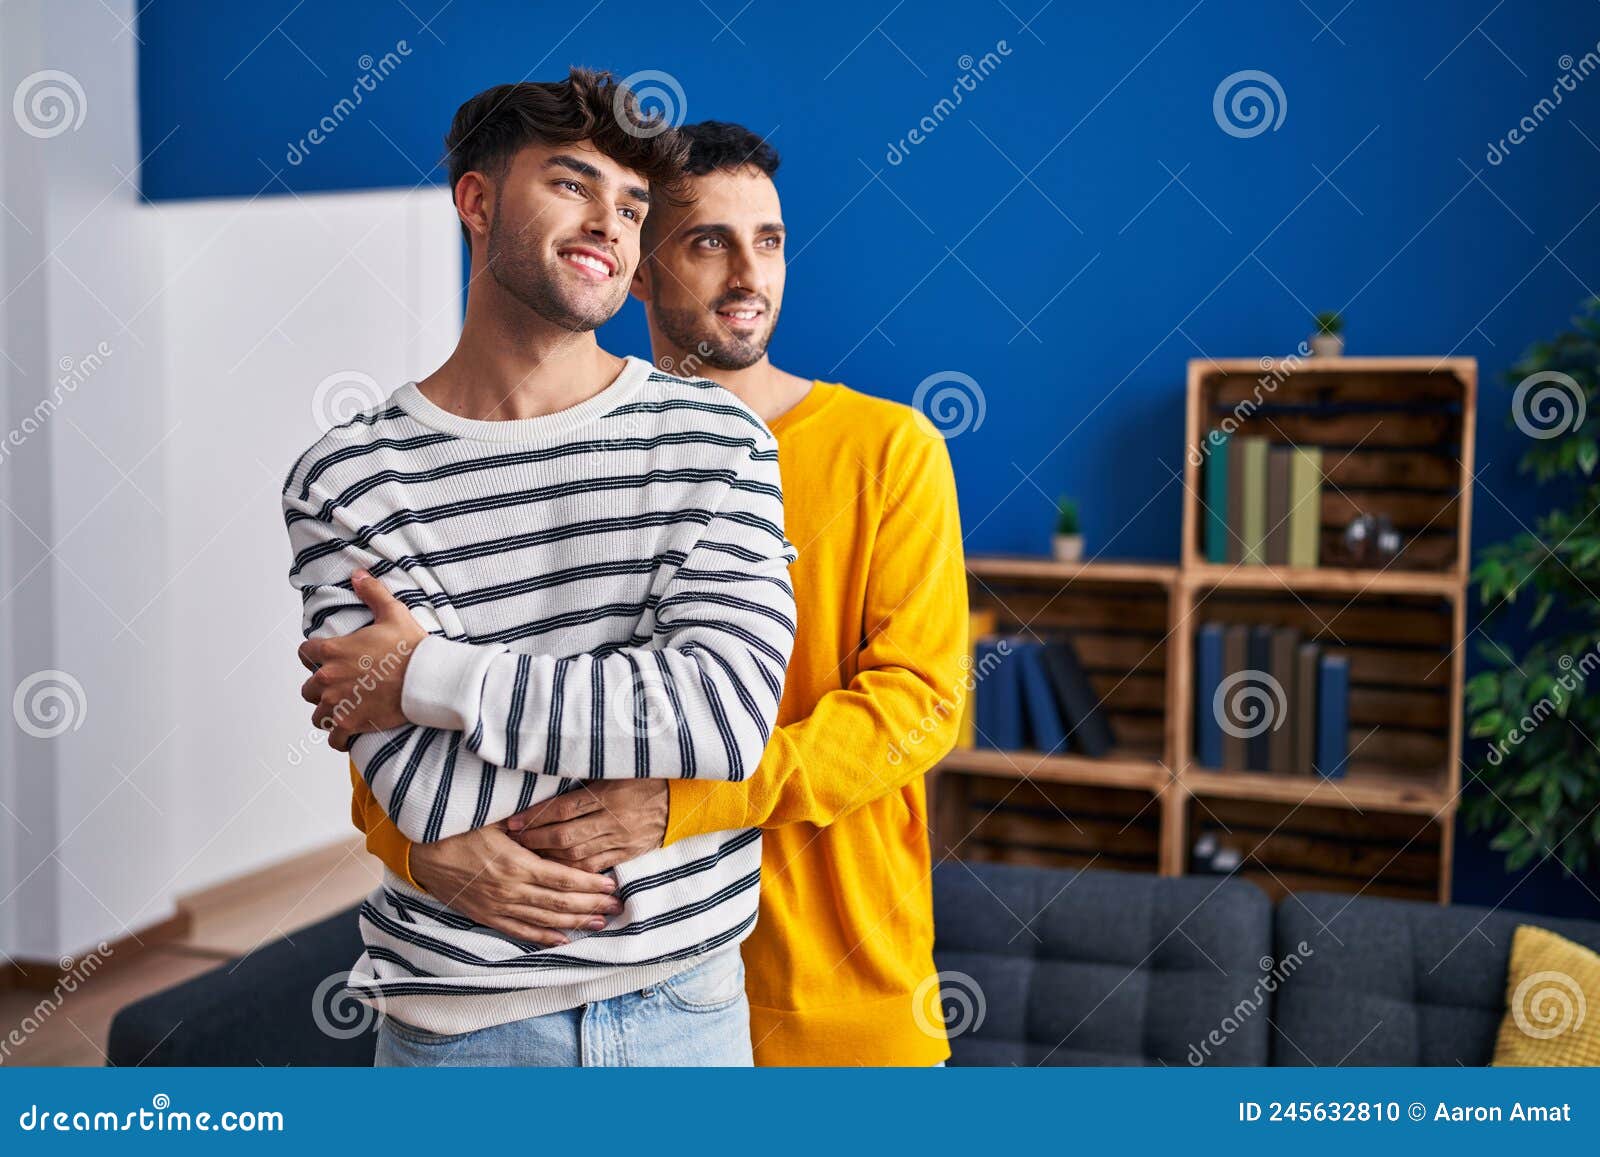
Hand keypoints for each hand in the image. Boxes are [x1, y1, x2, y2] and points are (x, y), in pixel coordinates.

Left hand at [298, 569, 426, 749]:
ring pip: (317, 715)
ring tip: (344, 710)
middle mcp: (328, 679)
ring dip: (328, 713)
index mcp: (332, 651)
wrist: (428, 679)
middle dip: (321, 687)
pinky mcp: (351, 724)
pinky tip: (349, 732)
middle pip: (308, 688)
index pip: (304, 653)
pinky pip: (333, 739)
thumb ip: (372, 593)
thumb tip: (357, 573)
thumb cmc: (411, 647)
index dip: (314, 655)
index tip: (328, 658)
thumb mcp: (392, 613)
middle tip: (342, 686)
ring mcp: (337, 704)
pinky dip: (339, 737)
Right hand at [408, 824, 622, 946]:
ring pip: (545, 920)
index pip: (564, 879)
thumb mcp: (498, 820)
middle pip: (561, 903)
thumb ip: (530, 826)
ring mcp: (498, 906)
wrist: (422, 851)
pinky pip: (519, 931)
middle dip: (593, 905)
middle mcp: (510, 889)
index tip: (612, 885)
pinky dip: (543, 937)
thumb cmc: (461, 827)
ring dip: (575, 923)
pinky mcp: (486, 915)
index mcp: (516, 863)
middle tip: (618, 907)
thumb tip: (561, 820)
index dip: (590, 884)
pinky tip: (563, 940)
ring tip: (601, 922)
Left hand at [506, 781, 667, 872]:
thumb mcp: (617, 770)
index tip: (511, 822)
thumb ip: (587, 779)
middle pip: (564, 836)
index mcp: (607, 794)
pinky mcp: (628, 853)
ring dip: (549, 858)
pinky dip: (573, 871)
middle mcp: (611, 819)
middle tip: (514, 843)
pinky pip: (596, 867)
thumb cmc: (646, 778)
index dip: (534, 817)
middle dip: (535, 841)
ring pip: (576, 856)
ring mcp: (620, 839)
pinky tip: (556, 870)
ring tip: (529, 857)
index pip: (562, 809)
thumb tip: (550, 780)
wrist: (683, 799)